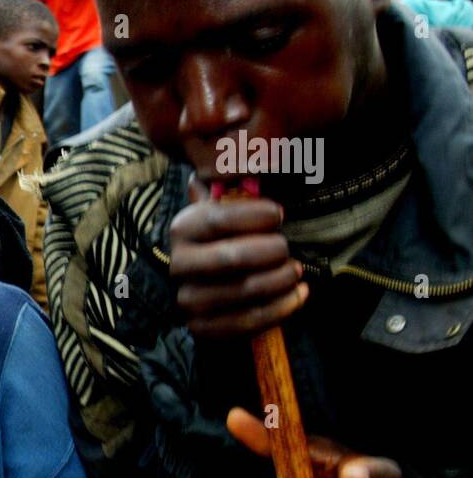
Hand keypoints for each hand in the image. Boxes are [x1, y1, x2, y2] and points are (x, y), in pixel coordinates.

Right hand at [168, 177, 307, 337]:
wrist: (208, 286)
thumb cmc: (227, 237)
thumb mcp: (225, 206)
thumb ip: (233, 185)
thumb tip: (242, 149)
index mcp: (183, 228)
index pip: (219, 219)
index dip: (255, 216)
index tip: (279, 214)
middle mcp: (179, 264)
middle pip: (232, 258)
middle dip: (271, 251)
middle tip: (286, 247)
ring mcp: (189, 299)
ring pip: (244, 291)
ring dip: (280, 280)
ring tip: (295, 270)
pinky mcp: (203, 327)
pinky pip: (247, 322)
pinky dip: (280, 308)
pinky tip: (298, 295)